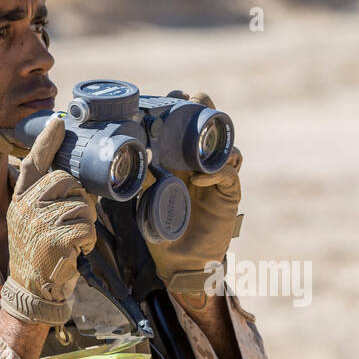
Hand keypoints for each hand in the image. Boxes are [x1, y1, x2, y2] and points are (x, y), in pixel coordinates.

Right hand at [0, 116, 98, 324]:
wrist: (32, 291)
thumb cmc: (38, 256)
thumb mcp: (30, 223)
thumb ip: (44, 200)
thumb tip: (76, 182)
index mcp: (20, 200)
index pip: (33, 163)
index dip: (46, 142)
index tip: (59, 123)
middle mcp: (27, 207)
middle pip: (66, 180)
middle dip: (78, 199)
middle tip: (73, 222)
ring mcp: (40, 222)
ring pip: (81, 205)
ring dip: (85, 224)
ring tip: (72, 241)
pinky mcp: (57, 238)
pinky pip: (87, 227)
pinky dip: (88, 241)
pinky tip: (76, 251)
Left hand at [148, 91, 242, 302]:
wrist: (181, 260)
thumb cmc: (162, 229)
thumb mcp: (145, 201)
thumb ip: (142, 180)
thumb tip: (128, 160)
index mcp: (181, 157)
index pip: (188, 121)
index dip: (183, 105)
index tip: (172, 97)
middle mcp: (202, 162)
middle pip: (213, 125)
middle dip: (205, 109)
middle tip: (191, 105)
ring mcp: (218, 176)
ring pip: (227, 146)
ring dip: (215, 141)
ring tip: (198, 145)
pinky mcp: (229, 193)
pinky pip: (229, 174)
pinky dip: (217, 171)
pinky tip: (200, 178)